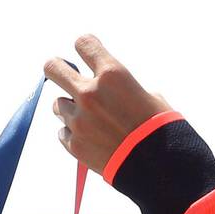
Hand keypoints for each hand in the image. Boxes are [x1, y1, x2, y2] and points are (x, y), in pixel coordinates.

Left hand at [45, 35, 170, 173]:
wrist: (161, 169)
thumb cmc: (161, 132)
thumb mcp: (149, 98)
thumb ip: (123, 89)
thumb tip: (112, 90)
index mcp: (112, 76)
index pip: (83, 44)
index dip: (86, 48)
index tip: (87, 54)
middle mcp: (90, 94)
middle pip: (53, 68)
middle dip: (58, 69)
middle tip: (64, 76)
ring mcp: (79, 120)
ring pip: (58, 105)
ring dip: (71, 110)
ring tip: (91, 121)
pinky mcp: (75, 144)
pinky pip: (64, 133)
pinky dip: (75, 135)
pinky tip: (93, 140)